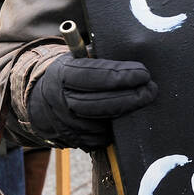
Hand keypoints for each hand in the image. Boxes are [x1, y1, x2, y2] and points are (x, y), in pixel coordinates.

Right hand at [28, 55, 158, 149]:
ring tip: (144, 101)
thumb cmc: (73, 75)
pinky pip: (101, 137)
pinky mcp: (74, 141)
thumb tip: (132, 53)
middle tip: (151, 90)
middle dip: (130, 97)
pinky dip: (117, 129)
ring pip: (101, 123)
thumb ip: (100, 57)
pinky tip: (128, 118)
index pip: (93, 75)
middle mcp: (60, 101)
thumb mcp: (79, 59)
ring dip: (126, 114)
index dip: (121, 75)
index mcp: (62, 73)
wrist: (42, 102)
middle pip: (99, 103)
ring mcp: (65, 124)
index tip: (144, 73)